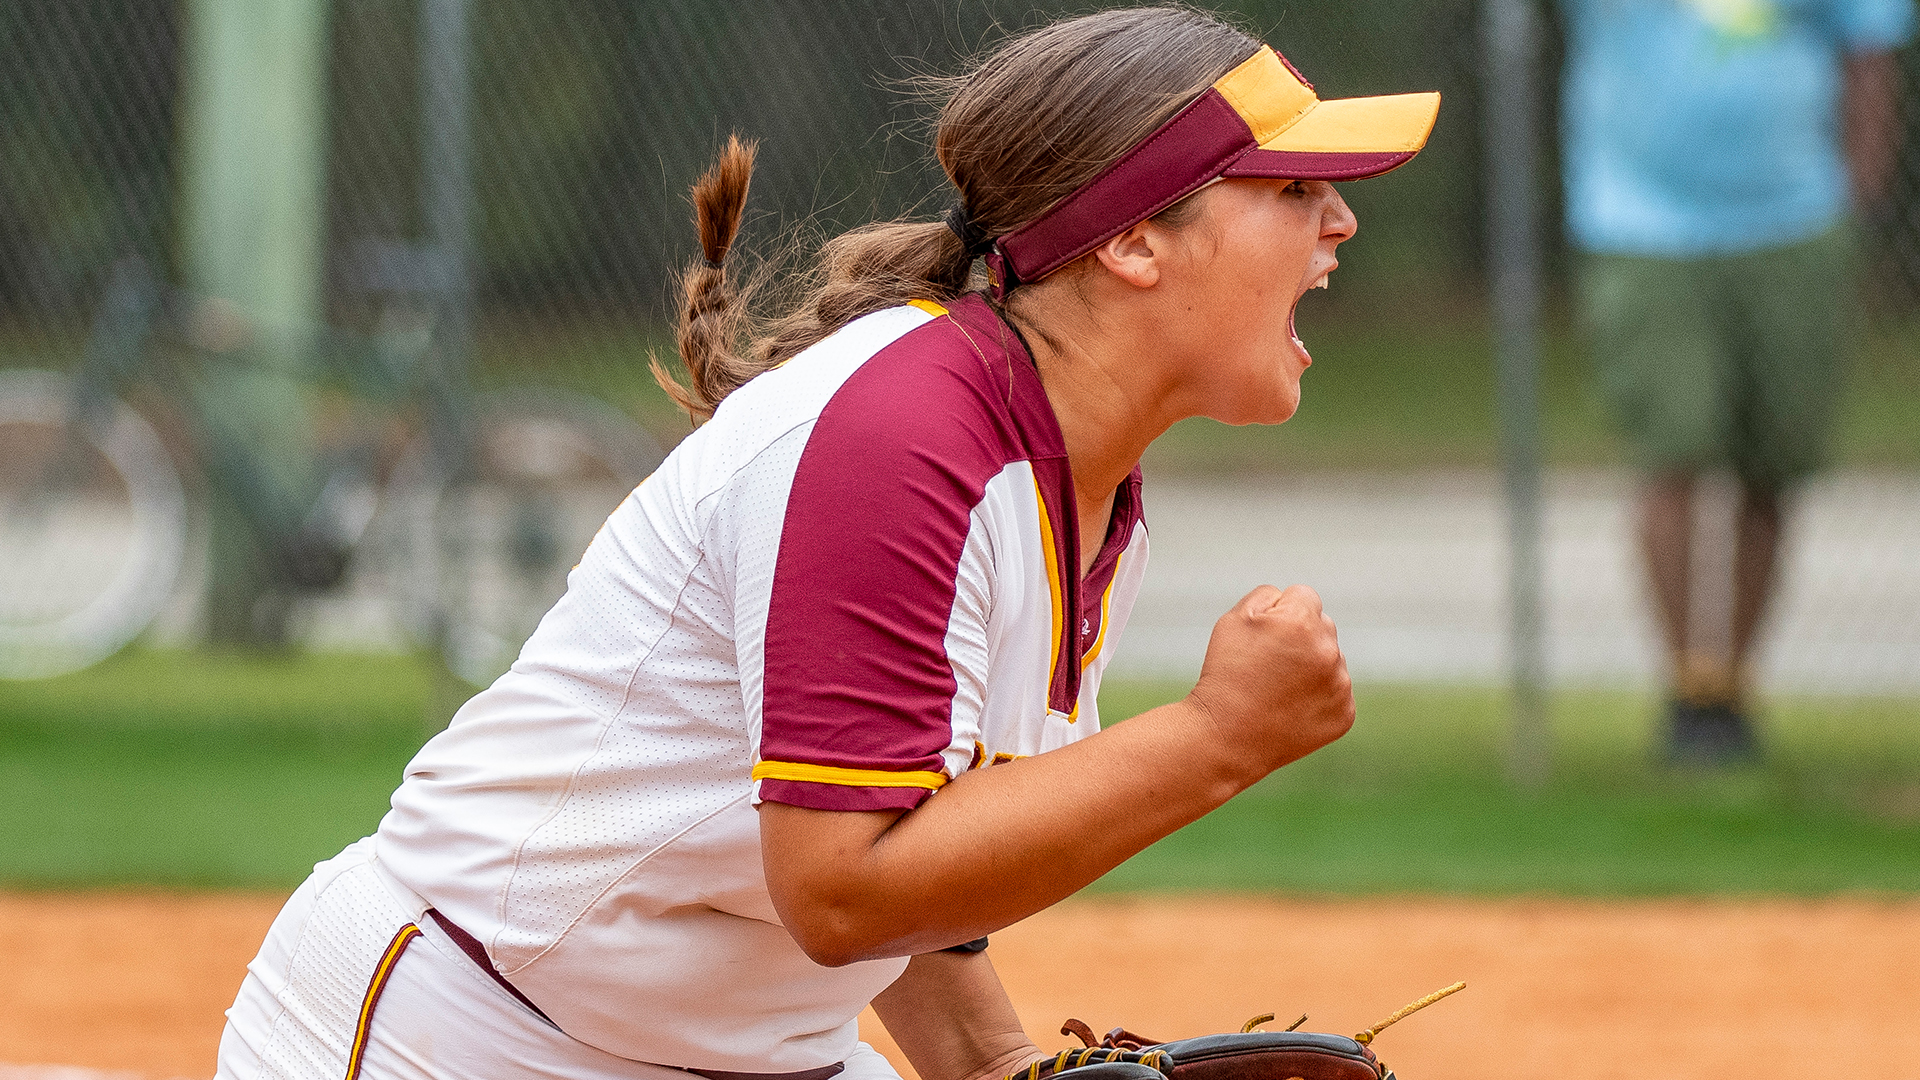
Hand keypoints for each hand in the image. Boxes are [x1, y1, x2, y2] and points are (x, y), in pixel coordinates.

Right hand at [1186, 584, 1353, 778]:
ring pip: (1331, 659)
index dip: (1279, 613)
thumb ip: (1269, 595)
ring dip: (1311, 667)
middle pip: (1322, 626)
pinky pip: (1336, 691)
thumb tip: (1293, 599)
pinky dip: (1317, 696)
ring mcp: (1340, 685)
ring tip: (1277, 689)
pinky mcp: (1345, 714)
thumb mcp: (1233, 620)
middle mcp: (1329, 651)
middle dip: (1300, 638)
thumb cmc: (1226, 674)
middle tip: (1268, 665)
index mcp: (1302, 622)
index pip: (1305, 596)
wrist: (1226, 737)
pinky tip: (1290, 707)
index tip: (1262, 637)